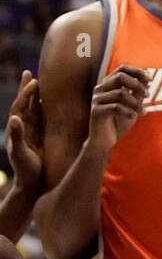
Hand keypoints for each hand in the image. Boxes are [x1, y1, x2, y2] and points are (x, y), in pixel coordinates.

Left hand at [5, 71, 42, 198]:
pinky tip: (50, 101)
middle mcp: (23, 128)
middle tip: (28, 73)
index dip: (25, 93)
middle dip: (26, 89)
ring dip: (35, 95)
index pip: (20, 106)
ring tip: (38, 82)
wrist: (32, 184)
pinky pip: (42, 118)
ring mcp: (32, 132)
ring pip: (33, 109)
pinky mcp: (41, 137)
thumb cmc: (25, 170)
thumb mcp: (20, 153)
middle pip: (24, 104)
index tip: (33, 80)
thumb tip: (14, 118)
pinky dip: (44, 107)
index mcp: (17, 129)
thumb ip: (17, 135)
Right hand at [87, 66, 147, 157]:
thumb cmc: (119, 122)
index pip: (122, 68)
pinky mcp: (96, 111)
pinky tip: (134, 116)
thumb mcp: (132, 104)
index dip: (137, 71)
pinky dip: (128, 111)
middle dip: (138, 85)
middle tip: (147, 96)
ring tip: (141, 112)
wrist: (105, 142)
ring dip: (135, 103)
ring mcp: (96, 100)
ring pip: (120, 93)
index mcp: (108, 84)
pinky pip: (116, 107)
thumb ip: (137, 92)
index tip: (150, 79)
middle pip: (121, 76)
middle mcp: (100, 89)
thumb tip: (147, 78)